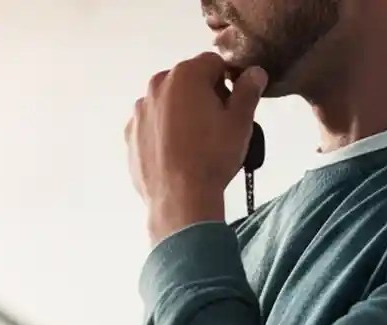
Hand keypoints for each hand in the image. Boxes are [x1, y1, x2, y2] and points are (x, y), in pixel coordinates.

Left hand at [125, 53, 268, 243]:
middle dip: (203, 96)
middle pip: (188, 81)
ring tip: (196, 143)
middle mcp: (157, 86)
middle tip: (217, 125)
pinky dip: (164, 133)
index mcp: (185, 75)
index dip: (228, 82)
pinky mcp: (131, 135)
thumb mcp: (241, 122)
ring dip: (182, 114)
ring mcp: (140, 111)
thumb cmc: (211, 158)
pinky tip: (177, 154)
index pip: (213, 63)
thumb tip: (255, 74)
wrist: (179, 199)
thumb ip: (248, 91)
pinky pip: (153, 125)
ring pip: (168, 103)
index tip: (233, 104)